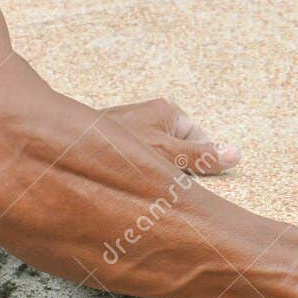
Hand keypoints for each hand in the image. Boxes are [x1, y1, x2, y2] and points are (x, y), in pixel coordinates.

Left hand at [101, 98, 239, 176]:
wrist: (61, 151)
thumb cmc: (115, 151)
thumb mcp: (168, 156)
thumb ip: (201, 157)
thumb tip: (235, 154)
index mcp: (167, 111)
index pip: (200, 141)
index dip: (197, 165)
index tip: (185, 181)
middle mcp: (149, 116)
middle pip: (178, 150)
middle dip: (174, 172)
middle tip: (162, 187)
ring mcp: (131, 130)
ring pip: (156, 159)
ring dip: (152, 176)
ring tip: (140, 186)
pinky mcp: (113, 144)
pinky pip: (135, 162)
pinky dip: (133, 175)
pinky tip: (123, 184)